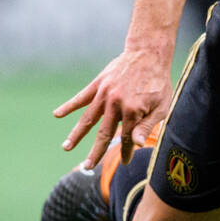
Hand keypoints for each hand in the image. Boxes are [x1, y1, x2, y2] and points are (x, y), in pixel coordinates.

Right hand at [53, 46, 172, 168]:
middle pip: (104, 134)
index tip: (124, 162)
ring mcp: (104, 94)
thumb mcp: (161, 106)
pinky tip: (57, 114)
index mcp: (133, 111)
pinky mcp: (98, 84)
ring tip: (66, 147)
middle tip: (87, 167)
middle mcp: (116, 104)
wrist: (148, 53)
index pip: (127, 138)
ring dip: (76, 134)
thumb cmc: (158, 82)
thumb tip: (136, 145)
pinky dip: (69, 106)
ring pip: (88, 119)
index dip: (125, 151)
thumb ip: (147, 126)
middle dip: (96, 152)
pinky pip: (81, 97)